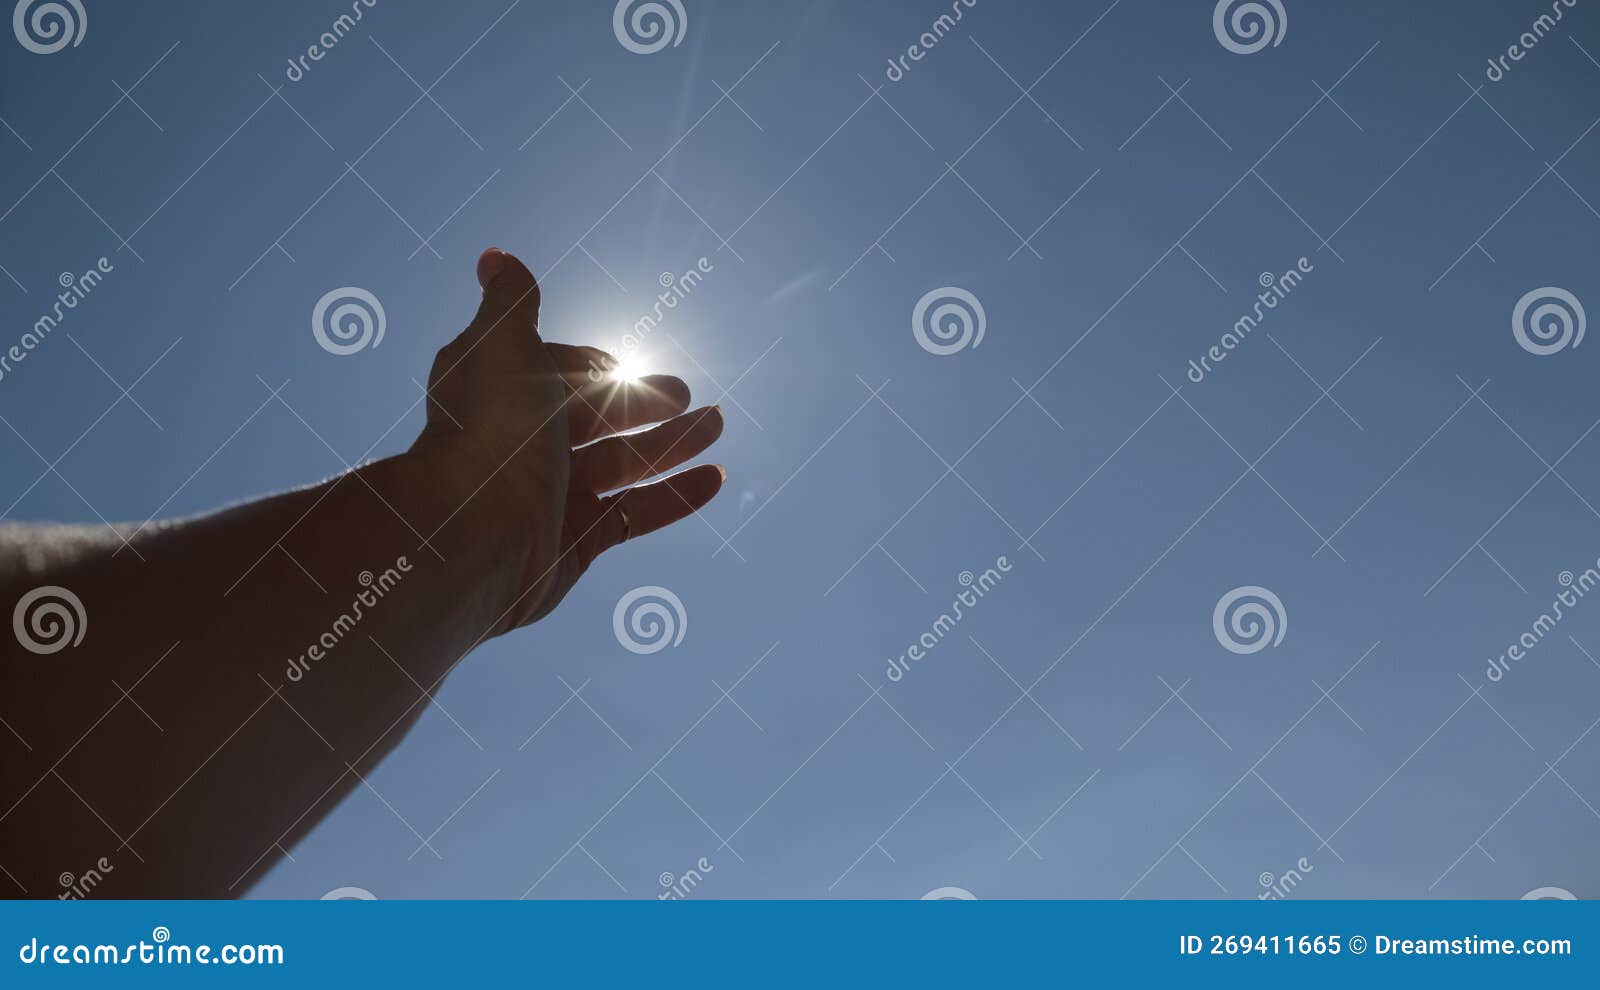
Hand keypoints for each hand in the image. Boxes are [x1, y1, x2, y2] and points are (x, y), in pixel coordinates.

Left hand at [409, 247, 724, 636]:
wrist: (475, 536)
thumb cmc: (492, 432)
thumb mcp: (502, 346)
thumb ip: (512, 303)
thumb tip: (495, 257)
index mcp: (503, 395)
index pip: (556, 373)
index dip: (593, 365)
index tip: (626, 361)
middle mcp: (524, 445)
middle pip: (598, 418)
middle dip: (645, 403)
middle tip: (689, 395)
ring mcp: (553, 496)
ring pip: (625, 464)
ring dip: (674, 443)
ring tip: (718, 425)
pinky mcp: (577, 543)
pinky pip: (635, 515)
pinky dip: (676, 497)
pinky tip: (714, 479)